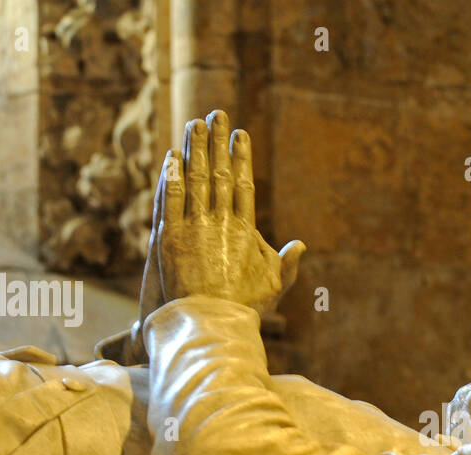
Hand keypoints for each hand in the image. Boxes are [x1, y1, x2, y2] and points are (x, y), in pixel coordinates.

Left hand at [141, 110, 303, 318]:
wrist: (211, 323)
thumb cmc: (244, 308)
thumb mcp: (273, 286)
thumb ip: (287, 264)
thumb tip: (299, 243)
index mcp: (244, 230)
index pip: (242, 184)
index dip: (240, 157)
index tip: (239, 135)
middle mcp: (220, 222)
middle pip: (219, 173)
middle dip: (217, 141)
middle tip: (215, 114)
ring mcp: (194, 227)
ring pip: (194, 180)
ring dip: (194, 149)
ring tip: (193, 124)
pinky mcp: (170, 237)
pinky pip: (171, 199)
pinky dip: (171, 176)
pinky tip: (170, 156)